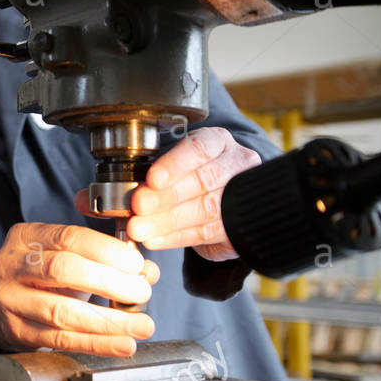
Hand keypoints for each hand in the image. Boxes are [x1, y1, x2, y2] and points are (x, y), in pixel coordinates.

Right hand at [0, 223, 158, 356]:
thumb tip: (148, 272)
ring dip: (108, 321)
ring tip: (140, 325)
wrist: (4, 301)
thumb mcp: (69, 256)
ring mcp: (9, 300)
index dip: (106, 251)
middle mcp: (11, 265)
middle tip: (142, 293)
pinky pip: (60, 339)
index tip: (136, 265)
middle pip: (62, 271)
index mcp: (25, 236)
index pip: (68, 238)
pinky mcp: (16, 331)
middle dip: (109, 283)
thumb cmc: (43, 276)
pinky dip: (96, 343)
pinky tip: (121, 344)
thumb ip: (108, 258)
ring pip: (61, 311)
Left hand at [125, 126, 262, 260]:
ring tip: (140, 228)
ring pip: (205, 209)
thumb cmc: (190, 173)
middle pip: (203, 180)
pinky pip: (207, 233)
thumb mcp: (175, 163)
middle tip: (139, 206)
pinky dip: (176, 237)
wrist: (220, 196)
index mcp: (218, 141)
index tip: (152, 179)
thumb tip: (136, 194)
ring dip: (167, 221)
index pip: (198, 149)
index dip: (174, 165)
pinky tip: (155, 239)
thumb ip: (159, 175)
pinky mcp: (239, 223)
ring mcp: (244, 194)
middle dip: (166, 196)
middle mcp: (237, 164)